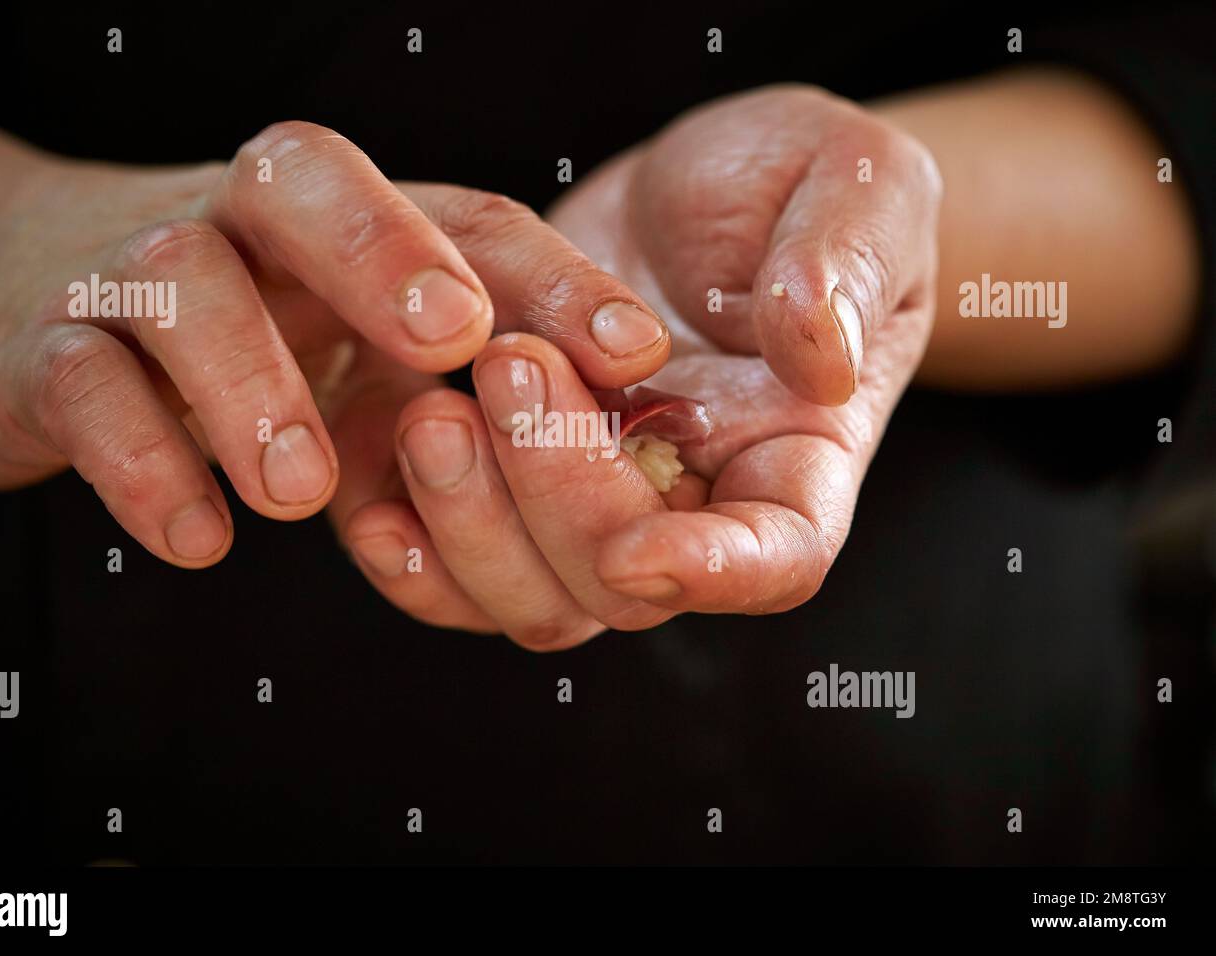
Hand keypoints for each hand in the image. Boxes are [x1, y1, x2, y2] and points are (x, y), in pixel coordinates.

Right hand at [0, 110, 669, 567]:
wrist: (47, 317)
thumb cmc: (259, 339)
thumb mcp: (371, 353)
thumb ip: (464, 386)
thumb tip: (605, 449)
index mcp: (351, 223)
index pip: (463, 221)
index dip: (552, 278)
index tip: (630, 350)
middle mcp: (244, 224)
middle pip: (305, 184)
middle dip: (385, 258)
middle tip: (455, 343)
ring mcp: (137, 277)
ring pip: (183, 287)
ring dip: (251, 388)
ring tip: (299, 492)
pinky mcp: (46, 350)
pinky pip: (82, 385)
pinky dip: (140, 460)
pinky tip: (201, 537)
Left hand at [346, 85, 940, 646]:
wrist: (708, 189)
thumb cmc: (803, 185)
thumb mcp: (856, 184)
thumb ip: (843, 262)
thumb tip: (816, 354)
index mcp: (797, 454)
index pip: (776, 556)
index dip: (713, 575)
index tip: (637, 553)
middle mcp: (698, 502)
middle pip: (627, 584)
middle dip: (558, 492)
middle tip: (512, 361)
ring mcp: (603, 500)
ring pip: (539, 595)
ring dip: (475, 522)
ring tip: (434, 407)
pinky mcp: (519, 482)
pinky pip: (463, 569)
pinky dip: (417, 558)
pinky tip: (373, 507)